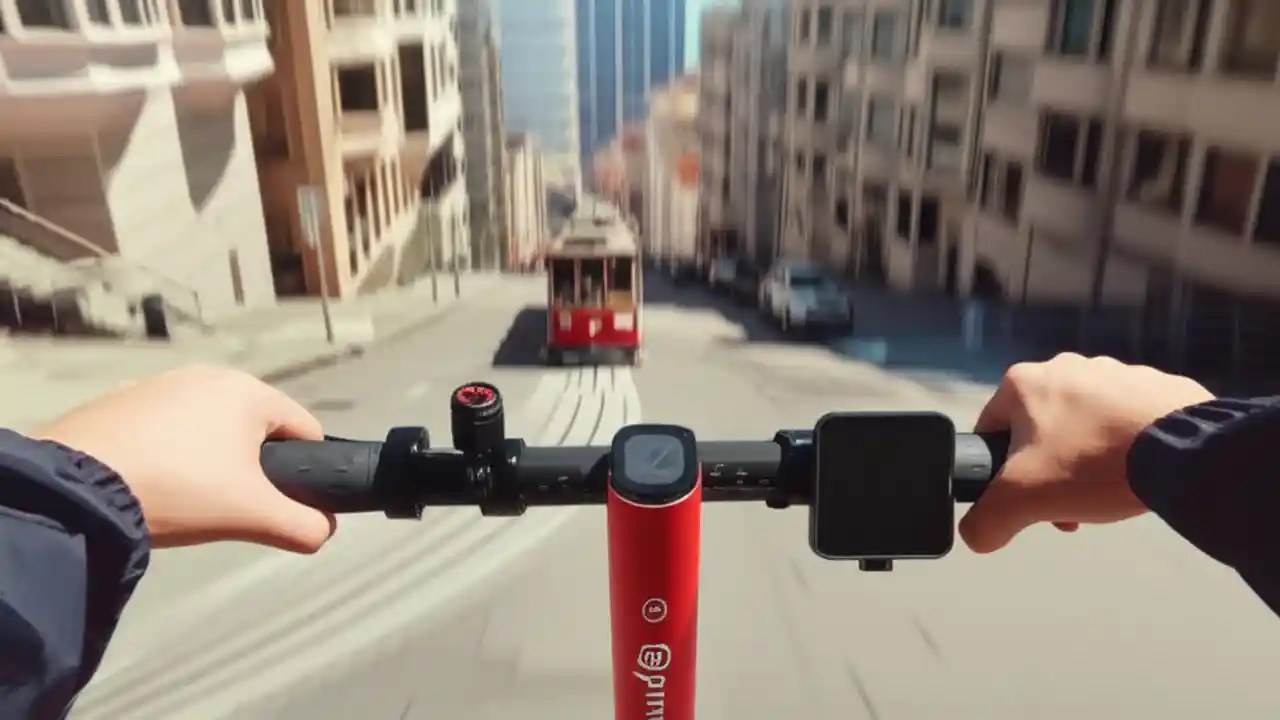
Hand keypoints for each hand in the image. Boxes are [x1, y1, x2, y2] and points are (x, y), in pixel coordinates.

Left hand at [35, 365, 335, 552]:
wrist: (77, 487)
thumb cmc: (180, 490)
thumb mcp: (252, 515)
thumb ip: (304, 526)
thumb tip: (323, 531)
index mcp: (249, 392)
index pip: (306, 429)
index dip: (309, 471)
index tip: (287, 505)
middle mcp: (208, 376)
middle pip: (256, 430)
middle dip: (254, 469)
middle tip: (232, 508)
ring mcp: (160, 386)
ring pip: (210, 430)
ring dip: (212, 463)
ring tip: (188, 501)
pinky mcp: (121, 402)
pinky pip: (168, 431)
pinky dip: (171, 456)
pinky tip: (152, 486)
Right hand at [959, 354, 1213, 552]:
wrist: (1183, 451)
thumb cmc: (1093, 464)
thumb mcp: (1022, 500)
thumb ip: (984, 521)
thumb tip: (976, 536)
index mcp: (1023, 382)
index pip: (990, 432)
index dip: (1000, 474)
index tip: (1027, 501)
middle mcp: (1065, 366)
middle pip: (1039, 432)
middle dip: (1049, 472)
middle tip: (1066, 506)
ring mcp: (1114, 371)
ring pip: (1082, 427)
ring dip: (1085, 462)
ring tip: (1105, 494)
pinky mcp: (1156, 384)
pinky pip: (1126, 421)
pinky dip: (1124, 448)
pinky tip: (1135, 473)